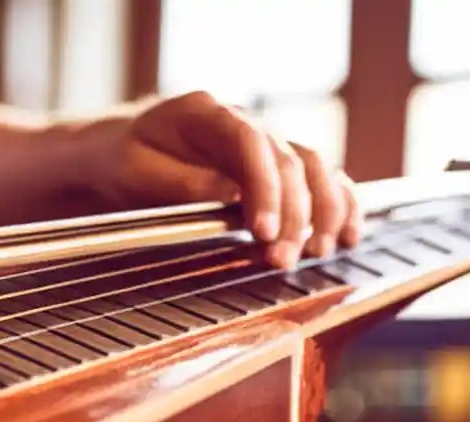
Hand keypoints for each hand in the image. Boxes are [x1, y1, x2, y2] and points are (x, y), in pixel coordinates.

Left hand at [80, 91, 361, 268]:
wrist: (121, 152)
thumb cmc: (124, 160)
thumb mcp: (136, 170)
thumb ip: (182, 181)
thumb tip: (231, 195)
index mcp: (206, 114)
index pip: (250, 142)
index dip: (264, 187)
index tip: (263, 230)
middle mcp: (244, 123)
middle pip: (289, 161)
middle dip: (293, 214)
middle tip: (282, 259)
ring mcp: (266, 143)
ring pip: (314, 168)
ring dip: (324, 212)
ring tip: (320, 252)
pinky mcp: (277, 167)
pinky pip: (321, 178)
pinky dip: (341, 204)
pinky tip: (348, 235)